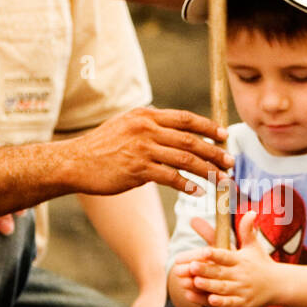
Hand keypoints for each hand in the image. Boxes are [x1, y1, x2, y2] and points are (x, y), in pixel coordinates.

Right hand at [65, 107, 232, 196]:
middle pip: (191, 141)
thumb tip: (175, 133)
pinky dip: (187, 185)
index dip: (208, 127)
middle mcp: (147, 129)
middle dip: (215, 152)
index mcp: (146, 115)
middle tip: (230, 163)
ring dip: (208, 171)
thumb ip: (150, 126)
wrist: (75, 162)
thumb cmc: (102, 146)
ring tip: (221, 180)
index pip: (186, 118)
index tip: (225, 135)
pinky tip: (198, 191)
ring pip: (185, 160)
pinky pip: (171, 178)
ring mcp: (142, 149)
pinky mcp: (137, 170)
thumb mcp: (126, 125)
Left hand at [182, 212, 279, 306]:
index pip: (226, 256)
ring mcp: (243, 290)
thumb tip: (251, 211)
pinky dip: (220, 303)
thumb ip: (246, 230)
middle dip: (206, 270)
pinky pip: (230, 304)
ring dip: (209, 286)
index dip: (215, 254)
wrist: (279, 285)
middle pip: (221, 272)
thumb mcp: (253, 246)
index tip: (204, 251)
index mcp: (241, 259)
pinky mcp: (244, 303)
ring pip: (223, 288)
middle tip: (191, 267)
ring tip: (195, 282)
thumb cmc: (260, 262)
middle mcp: (241, 274)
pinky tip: (208, 301)